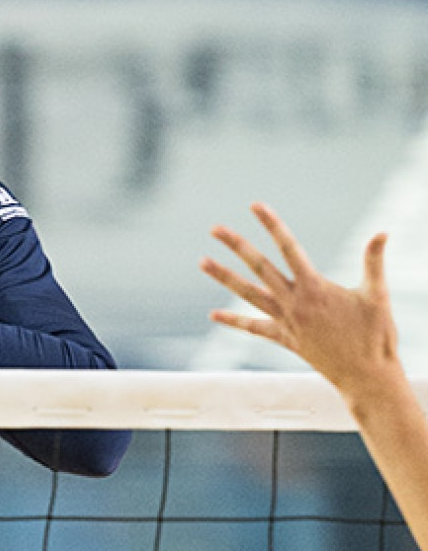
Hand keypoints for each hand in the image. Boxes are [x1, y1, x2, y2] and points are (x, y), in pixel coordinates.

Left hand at [201, 202, 394, 393]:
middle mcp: (294, 303)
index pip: (288, 248)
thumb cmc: (376, 336)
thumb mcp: (378, 295)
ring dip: (225, 277)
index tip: (256, 206)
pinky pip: (254, 328)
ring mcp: (286, 321)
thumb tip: (382, 232)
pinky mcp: (284, 338)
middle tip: (214, 228)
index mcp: (315, 288)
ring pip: (248, 294)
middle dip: (237, 246)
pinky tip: (213, 314)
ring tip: (202, 261)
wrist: (367, 377)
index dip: (272, 225)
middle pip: (259, 267)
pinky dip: (234, 320)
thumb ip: (374, 262)